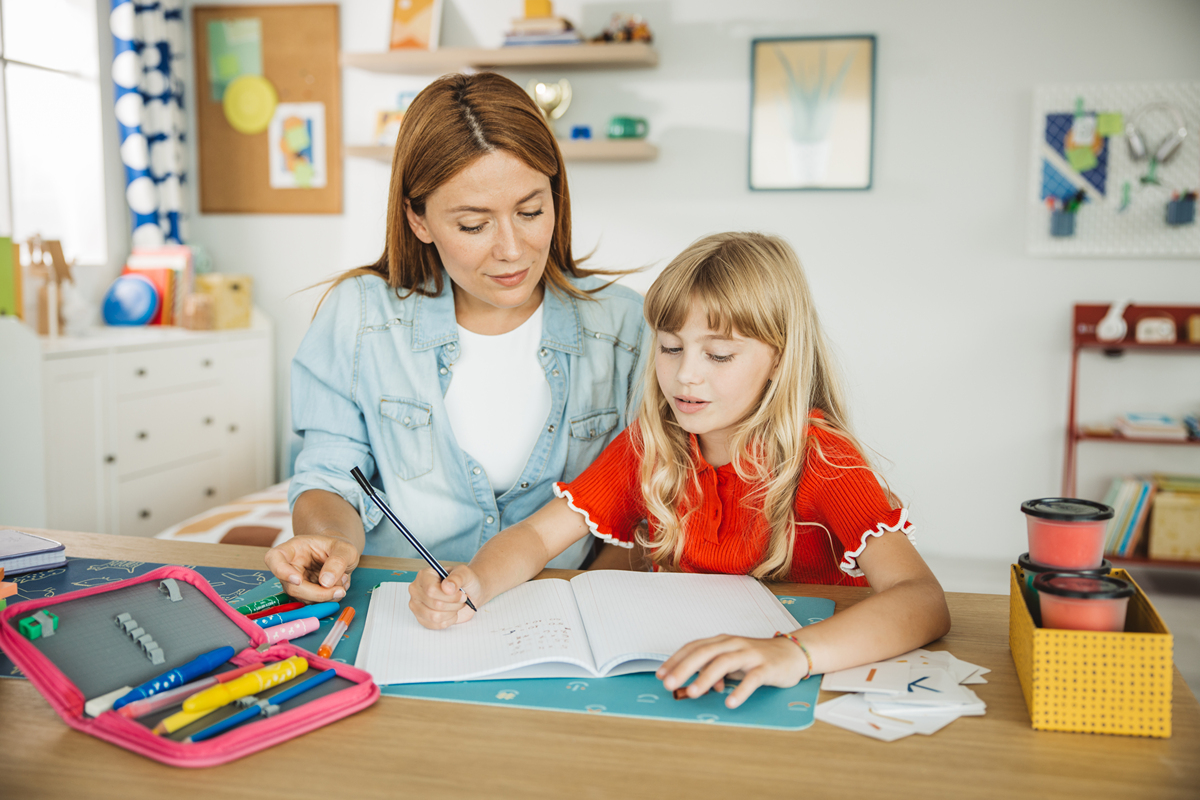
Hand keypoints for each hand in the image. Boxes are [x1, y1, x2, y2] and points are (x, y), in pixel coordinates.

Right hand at [264, 534, 358, 602]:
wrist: (342, 557)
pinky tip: (339, 586)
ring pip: (304, 598)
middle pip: (291, 586)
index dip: (281, 571)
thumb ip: (338, 562)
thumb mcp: (345, 549)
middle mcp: (291, 566)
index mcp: (294, 548)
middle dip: (317, 593)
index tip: (298, 580)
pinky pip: (314, 603)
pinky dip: (329, 599)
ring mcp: (296, 582)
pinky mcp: (305, 594)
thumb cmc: (339, 548)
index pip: (274, 558)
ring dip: (326, 596)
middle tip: (340, 591)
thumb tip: (325, 582)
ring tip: (343, 579)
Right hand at [408, 565, 479, 628]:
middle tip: (462, 599)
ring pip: (434, 617)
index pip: (431, 590)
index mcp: (424, 575)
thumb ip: (456, 578)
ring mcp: (417, 605)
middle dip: (453, 604)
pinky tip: (452, 612)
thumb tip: (446, 587)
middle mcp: (417, 590)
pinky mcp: (421, 618)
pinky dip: (448, 621)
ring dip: (451, 613)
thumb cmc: (464, 581)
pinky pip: (435, 625)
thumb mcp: (465, 574)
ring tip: (456, 605)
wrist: (469, 592)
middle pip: (434, 604)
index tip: (461, 594)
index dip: (449, 596)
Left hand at [656, 634, 808, 708]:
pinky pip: (752, 679)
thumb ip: (713, 671)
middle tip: (669, 684)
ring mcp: (750, 654)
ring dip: (706, 678)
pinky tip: (730, 703)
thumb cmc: (756, 658)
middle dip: (684, 668)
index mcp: (722, 641)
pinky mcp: (766, 667)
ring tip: (693, 693)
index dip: (675, 660)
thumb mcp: (731, 662)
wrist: (792, 653)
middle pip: (704, 653)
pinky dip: (740, 690)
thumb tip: (695, 686)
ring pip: (724, 662)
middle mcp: (733, 644)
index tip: (660, 674)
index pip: (694, 647)